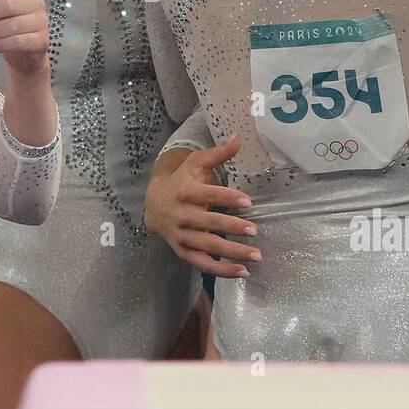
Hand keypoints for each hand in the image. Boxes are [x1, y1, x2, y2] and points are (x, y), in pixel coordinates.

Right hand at [145, 134, 259, 276]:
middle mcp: (180, 215)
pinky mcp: (182, 251)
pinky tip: (242, 272)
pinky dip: (221, 270)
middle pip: (207, 223)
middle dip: (231, 227)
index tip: (247, 201)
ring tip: (256, 255)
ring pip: (206, 246)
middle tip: (254, 230)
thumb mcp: (195, 163)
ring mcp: (181, 235)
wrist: (153, 204)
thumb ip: (218, 154)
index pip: (206, 194)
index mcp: (184, 191)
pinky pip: (202, 263)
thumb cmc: (181, 181)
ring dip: (231, 252)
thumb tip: (239, 137)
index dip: (226, 198)